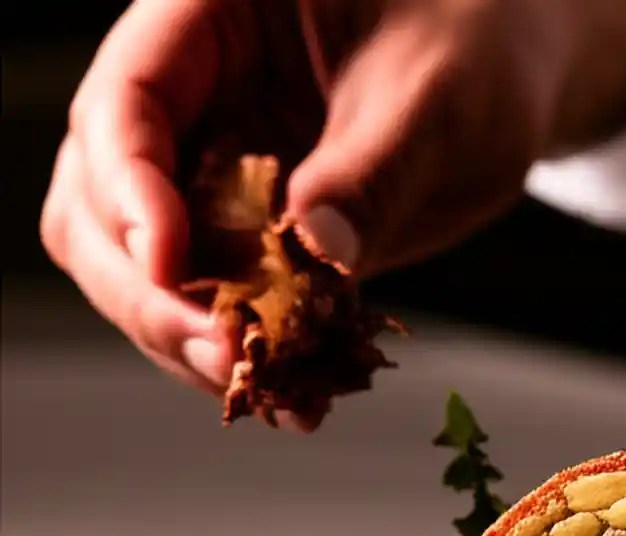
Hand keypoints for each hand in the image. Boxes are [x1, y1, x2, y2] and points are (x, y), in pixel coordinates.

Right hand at [40, 0, 625, 396]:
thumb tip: (316, 250)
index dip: (128, 189)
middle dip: (152, 290)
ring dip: (192, 338)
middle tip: (227, 355)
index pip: (125, 101)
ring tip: (273, 391)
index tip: (173, 267)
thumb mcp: (439, 98)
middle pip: (101, 200)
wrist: (506, 78)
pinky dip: (247, 349)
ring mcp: (208, 171)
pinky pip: (216, 300)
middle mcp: (188, 97)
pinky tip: (297, 391)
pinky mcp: (245, 235)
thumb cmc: (476, 50)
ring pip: (143, 269)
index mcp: (209, 18)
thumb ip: (375, 168)